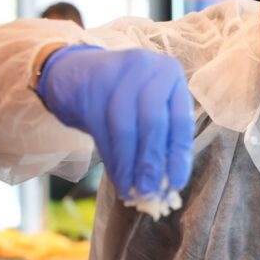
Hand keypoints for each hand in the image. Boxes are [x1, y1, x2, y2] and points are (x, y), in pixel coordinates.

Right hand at [36, 45, 193, 198]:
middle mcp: (149, 67)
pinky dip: (111, 158)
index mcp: (171, 75)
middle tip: (149, 192)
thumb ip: (160, 140)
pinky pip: (102, 128)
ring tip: (131, 190)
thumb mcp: (148, 108)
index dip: (178, 154)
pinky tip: (116, 177)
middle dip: (151, 162)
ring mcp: (119, 72)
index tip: (175, 183)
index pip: (180, 119)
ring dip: (128, 164)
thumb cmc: (123, 97)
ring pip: (125, 127)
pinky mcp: (92, 83)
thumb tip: (163, 187)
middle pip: (152, 121)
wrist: (79, 73)